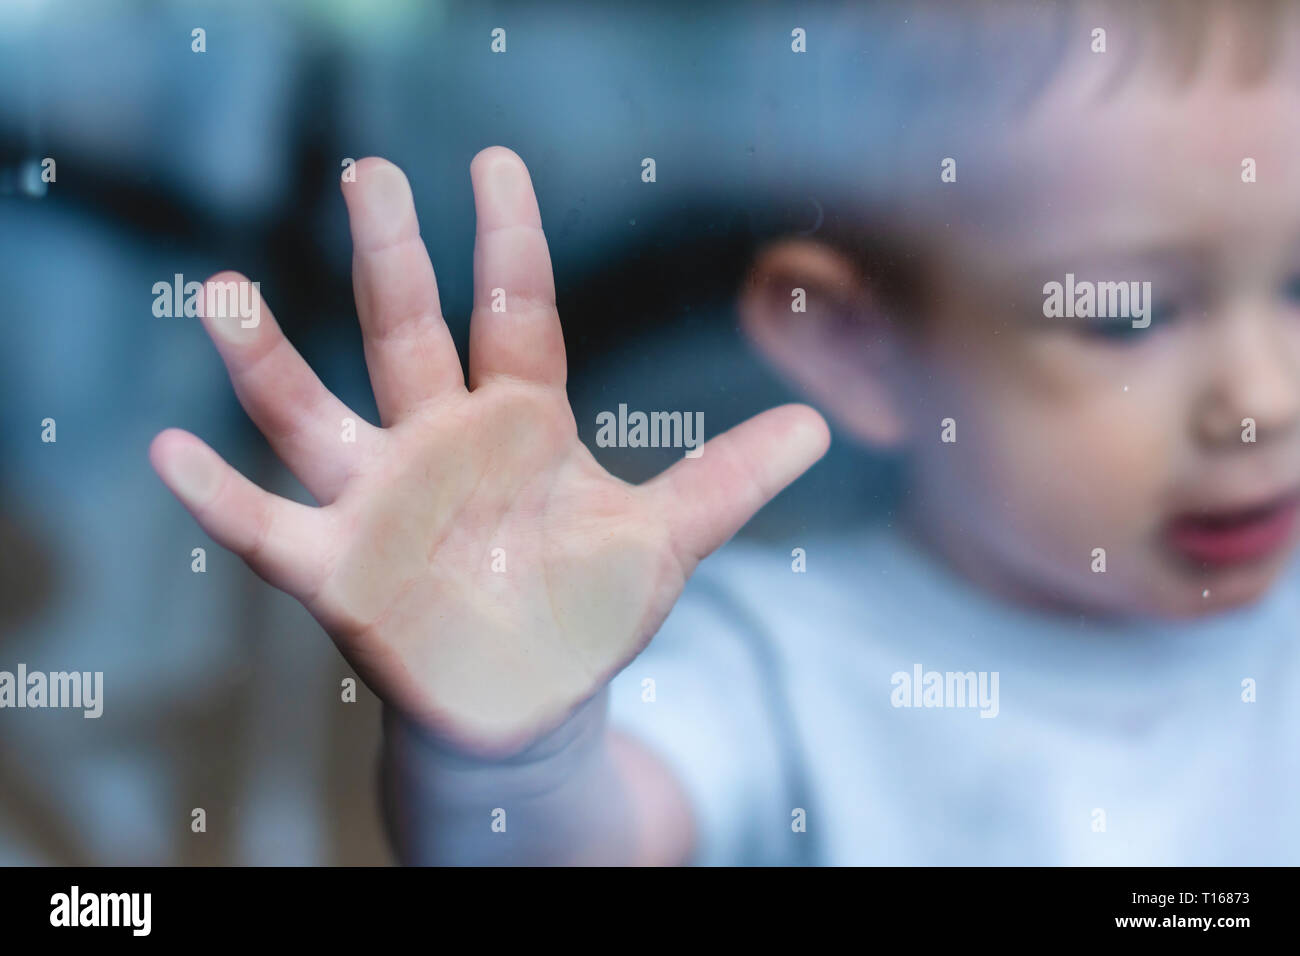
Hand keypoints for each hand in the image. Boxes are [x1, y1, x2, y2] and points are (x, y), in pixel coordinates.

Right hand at [150, 148, 828, 758]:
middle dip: (392, 258)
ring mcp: (381, 502)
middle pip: (407, 336)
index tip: (495, 161)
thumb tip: (818, 427)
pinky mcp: (340, 571)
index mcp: (516, 423)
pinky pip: (268, 530)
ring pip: (316, 417)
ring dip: (269, 362)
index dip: (508, 241)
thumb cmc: (583, 609)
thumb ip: (726, 482)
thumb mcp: (661, 542)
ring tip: (224, 293)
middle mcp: (438, 445)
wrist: (527, 700)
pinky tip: (168, 453)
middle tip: (368, 173)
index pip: (513, 314)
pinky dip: (218, 498)